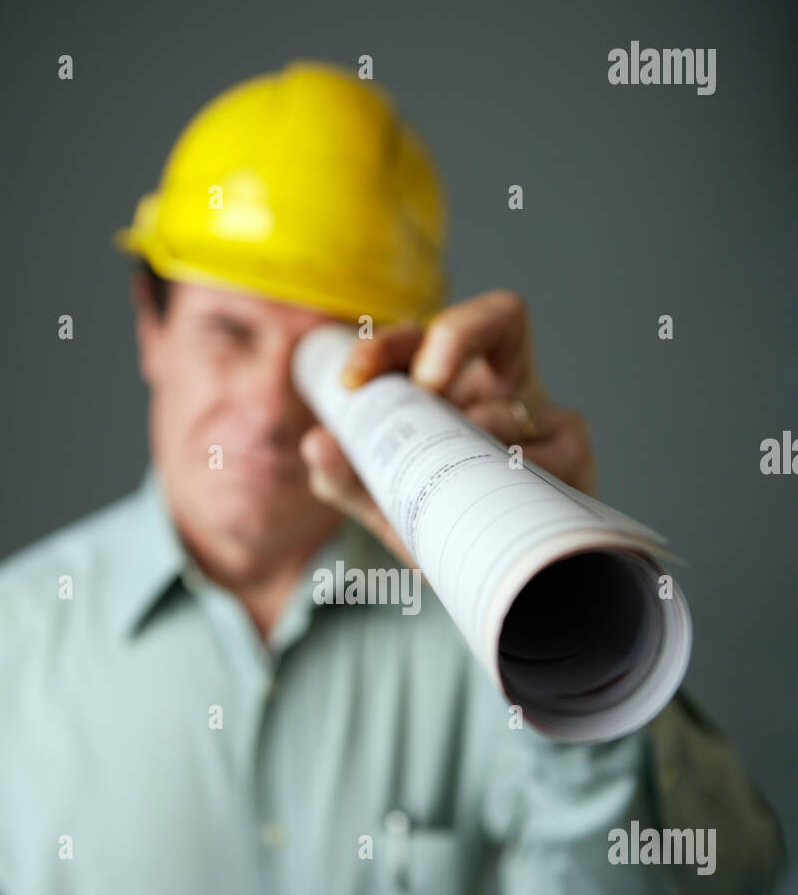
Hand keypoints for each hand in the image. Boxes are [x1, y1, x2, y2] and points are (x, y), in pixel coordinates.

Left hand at [298, 289, 596, 568]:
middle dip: (455, 337)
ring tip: (459, 482)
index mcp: (453, 383)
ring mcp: (546, 418)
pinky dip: (524, 476)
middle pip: (500, 315)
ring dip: (480, 438)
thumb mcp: (383, 501)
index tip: (352, 382)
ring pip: (516, 404)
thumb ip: (345, 475)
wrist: (499, 580)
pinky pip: (560, 450)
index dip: (388, 343)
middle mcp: (503, 386)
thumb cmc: (444, 522)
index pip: (423, 335)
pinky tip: (501, 508)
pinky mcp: (577, 455)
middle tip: (425, 385)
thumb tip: (317, 444)